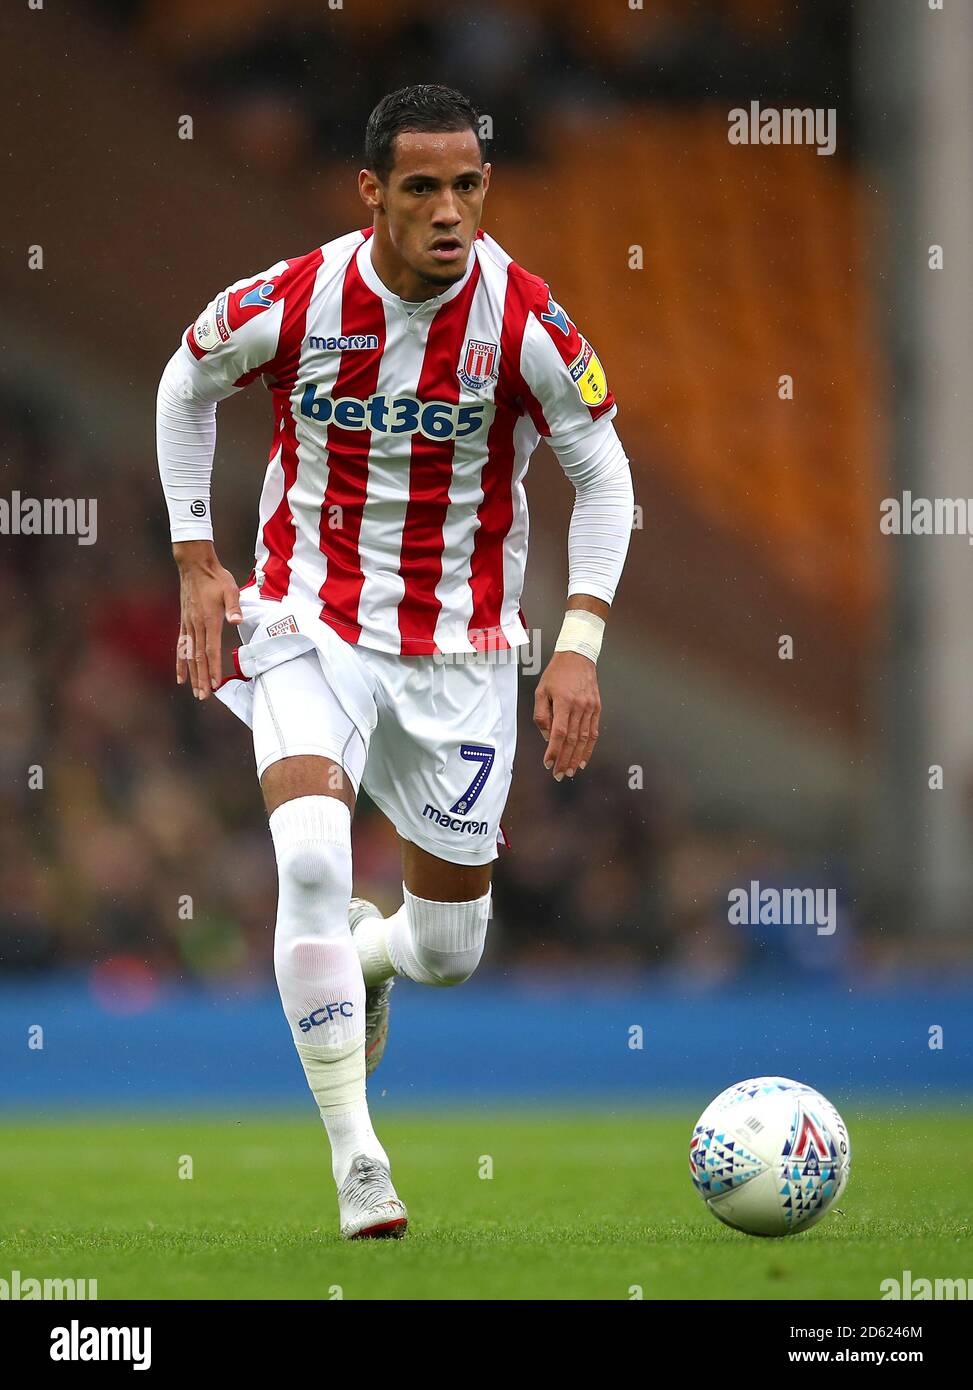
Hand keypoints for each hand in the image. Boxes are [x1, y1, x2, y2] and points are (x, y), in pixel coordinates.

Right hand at [173, 540, 241, 698]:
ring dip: (192, 675)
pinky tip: (181, 676)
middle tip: (204, 696)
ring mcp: (188, 625)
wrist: (195, 566)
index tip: (214, 684)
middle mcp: (196, 626)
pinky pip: (181, 647)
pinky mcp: (184, 623)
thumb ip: (233, 607)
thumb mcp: (230, 589)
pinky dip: (181, 663)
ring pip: (189, 655)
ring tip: (195, 692)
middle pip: (199, 657)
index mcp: (209, 620)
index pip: (211, 649)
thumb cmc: (216, 578)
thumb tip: (237, 621)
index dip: (213, 668)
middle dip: (201, 678)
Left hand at [533, 650, 600, 780]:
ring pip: (584, 739)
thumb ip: (541, 715)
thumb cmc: (556, 674)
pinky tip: (583, 759)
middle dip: (565, 759)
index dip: (554, 750)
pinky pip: (593, 732)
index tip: (548, 763)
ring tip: (571, 770)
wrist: (578, 657)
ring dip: (577, 757)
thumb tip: (546, 736)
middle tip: (559, 774)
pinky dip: (589, 747)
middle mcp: (579, 706)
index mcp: (563, 702)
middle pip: (572, 740)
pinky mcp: (596, 708)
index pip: (559, 733)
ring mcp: (590, 708)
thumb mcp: (541, 691)